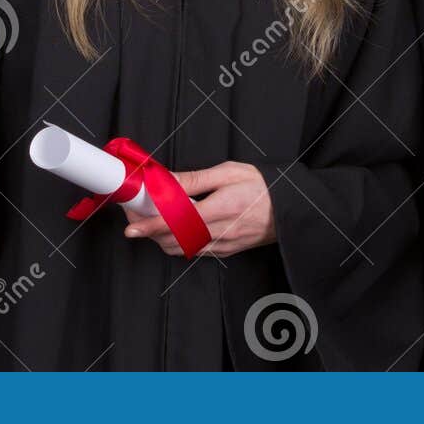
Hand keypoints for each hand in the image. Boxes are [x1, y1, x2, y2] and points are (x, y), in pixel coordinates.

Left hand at [123, 161, 274, 257]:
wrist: (291, 209)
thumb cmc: (264, 187)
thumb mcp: (229, 172)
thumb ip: (195, 179)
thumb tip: (168, 181)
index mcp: (220, 209)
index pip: (177, 222)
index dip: (150, 227)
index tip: (132, 228)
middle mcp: (220, 233)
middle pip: (173, 240)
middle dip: (149, 230)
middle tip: (134, 216)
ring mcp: (222, 245)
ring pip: (181, 249)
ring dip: (160, 238)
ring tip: (149, 220)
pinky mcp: (225, 251)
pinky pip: (194, 251)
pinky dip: (177, 243)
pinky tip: (172, 228)